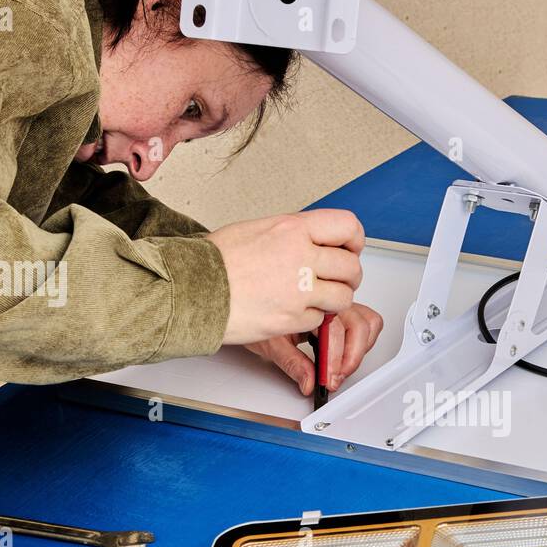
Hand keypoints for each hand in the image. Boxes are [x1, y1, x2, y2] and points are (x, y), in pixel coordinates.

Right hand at [206, 209, 364, 344]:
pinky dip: (311, 319)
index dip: (354, 241)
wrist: (192, 289)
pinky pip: (319, 320)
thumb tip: (313, 239)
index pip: (347, 226)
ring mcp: (299, 289)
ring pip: (343, 297)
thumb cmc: (214, 261)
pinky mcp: (292, 317)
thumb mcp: (258, 229)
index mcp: (293, 229)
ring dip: (334, 301)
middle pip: (351, 267)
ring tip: (317, 299)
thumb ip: (292, 234)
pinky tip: (293, 311)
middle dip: (348, 277)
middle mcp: (301, 256)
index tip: (350, 249)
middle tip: (337, 280)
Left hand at [245, 302, 384, 394]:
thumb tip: (309, 382)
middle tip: (336, 376)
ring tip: (344, 365)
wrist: (241, 296)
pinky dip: (365, 335)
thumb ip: (292, 363)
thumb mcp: (269, 341)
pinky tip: (348, 349)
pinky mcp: (343, 307)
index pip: (334, 332)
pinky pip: (367, 318)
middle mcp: (327, 298)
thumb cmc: (252, 310)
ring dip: (360, 346)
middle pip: (358, 326)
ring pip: (368, 321)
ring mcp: (337, 301)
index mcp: (310, 301)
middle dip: (350, 357)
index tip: (328, 379)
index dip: (334, 360)